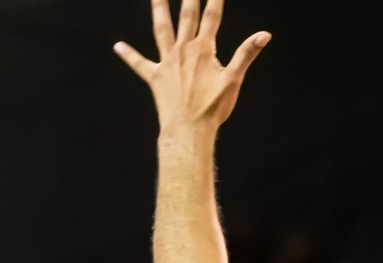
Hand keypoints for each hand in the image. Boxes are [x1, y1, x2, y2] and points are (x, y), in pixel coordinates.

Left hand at [115, 0, 270, 134]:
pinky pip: (139, 63)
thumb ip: (247, 54)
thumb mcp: (234, 80)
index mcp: (202, 51)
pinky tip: (118, 46)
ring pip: (161, 30)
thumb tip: (264, 35)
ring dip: (158, 11)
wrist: (188, 129)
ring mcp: (167, 62)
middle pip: (186, 17)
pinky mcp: (155, 77)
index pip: (211, 18)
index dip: (214, 1)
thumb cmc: (213, 108)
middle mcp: (182, 51)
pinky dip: (129, 55)